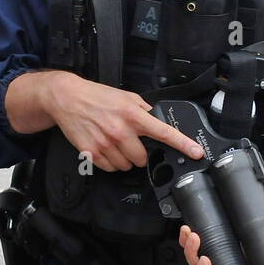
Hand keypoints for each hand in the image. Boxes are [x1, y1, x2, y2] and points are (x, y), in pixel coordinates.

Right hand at [43, 73, 202, 170]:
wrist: (66, 98)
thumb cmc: (96, 96)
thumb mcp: (125, 96)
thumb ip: (143, 109)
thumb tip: (157, 120)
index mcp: (133, 115)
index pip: (164, 132)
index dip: (184, 144)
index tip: (197, 153)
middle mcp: (120, 131)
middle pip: (142, 158)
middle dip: (139, 153)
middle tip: (129, 142)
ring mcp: (105, 143)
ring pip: (126, 166)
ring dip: (124, 159)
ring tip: (114, 144)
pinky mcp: (92, 152)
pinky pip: (110, 168)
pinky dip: (110, 162)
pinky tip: (105, 148)